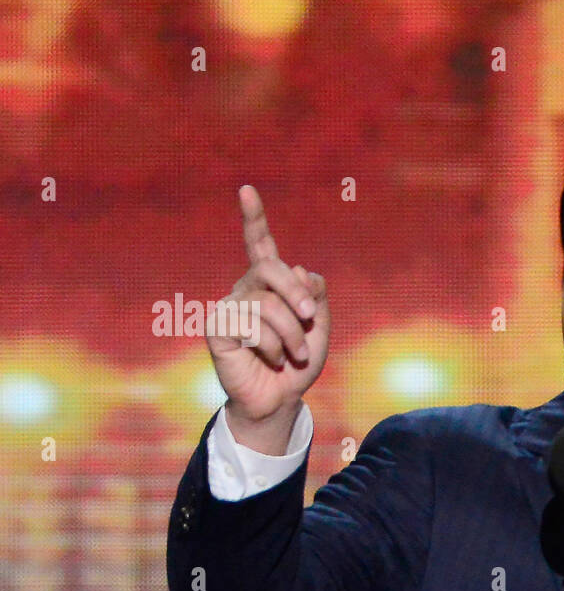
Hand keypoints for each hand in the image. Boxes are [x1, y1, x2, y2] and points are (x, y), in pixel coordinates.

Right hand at [208, 185, 329, 451]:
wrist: (281, 399)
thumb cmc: (299, 363)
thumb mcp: (319, 328)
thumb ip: (316, 297)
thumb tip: (302, 269)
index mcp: (269, 285)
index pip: (260, 245)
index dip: (254, 218)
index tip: (247, 190)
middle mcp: (246, 290)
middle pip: (271, 268)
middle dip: (297, 295)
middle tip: (311, 320)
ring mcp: (229, 308)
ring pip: (268, 305)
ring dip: (293, 336)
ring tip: (294, 356)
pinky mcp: (217, 329)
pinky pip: (253, 328)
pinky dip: (274, 348)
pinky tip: (271, 360)